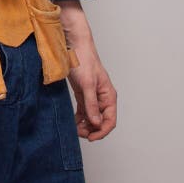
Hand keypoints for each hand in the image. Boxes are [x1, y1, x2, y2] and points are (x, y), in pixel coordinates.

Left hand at [57, 0, 116, 140]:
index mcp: (108, 95)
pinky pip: (83, 109)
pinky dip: (80, 117)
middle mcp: (102, 97)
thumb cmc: (83, 60)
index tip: (91, 137)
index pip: (110, 120)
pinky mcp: (82, 92)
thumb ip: (91, 104)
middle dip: (92, 129)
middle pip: (101, 120)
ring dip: (85, 125)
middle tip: (79, 133)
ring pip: (91, 116)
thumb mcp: (87, 84)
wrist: (73, 45)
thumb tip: (96, 123)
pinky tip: (74, 122)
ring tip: (75, 129)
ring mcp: (92, 95)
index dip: (101, 131)